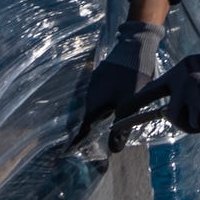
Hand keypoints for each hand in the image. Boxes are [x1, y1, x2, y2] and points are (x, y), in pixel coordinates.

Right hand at [66, 17, 163, 152]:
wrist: (134, 46)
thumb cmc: (133, 76)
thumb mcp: (129, 104)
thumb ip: (122, 127)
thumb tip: (114, 150)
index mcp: (93, 104)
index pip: (81, 128)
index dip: (75, 141)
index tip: (66, 152)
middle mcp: (89, 95)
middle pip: (82, 118)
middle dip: (79, 132)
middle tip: (75, 146)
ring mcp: (93, 85)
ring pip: (88, 107)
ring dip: (88, 119)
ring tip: (86, 133)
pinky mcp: (100, 78)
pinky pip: (94, 98)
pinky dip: (95, 108)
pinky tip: (101, 111)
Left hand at [139, 34, 199, 134]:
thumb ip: (187, 86)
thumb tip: (180, 112)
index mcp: (179, 72)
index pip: (150, 91)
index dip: (133, 105)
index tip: (118, 117)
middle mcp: (183, 83)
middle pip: (173, 117)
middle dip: (188, 122)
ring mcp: (196, 94)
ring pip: (194, 124)